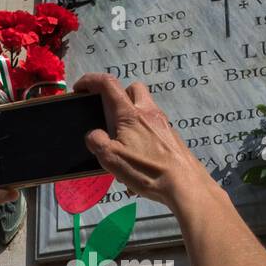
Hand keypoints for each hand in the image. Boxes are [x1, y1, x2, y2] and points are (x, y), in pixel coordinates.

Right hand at [73, 73, 217, 209]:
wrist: (185, 185)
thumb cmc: (148, 170)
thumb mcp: (112, 158)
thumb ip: (97, 142)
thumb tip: (94, 135)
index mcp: (130, 114)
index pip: (108, 84)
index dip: (90, 81)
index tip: (80, 88)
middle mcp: (149, 113)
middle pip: (133, 89)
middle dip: (118, 96)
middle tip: (108, 115)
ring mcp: (163, 125)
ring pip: (144, 110)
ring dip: (130, 121)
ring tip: (123, 148)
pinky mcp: (171, 138)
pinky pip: (153, 131)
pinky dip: (142, 140)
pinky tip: (138, 164)